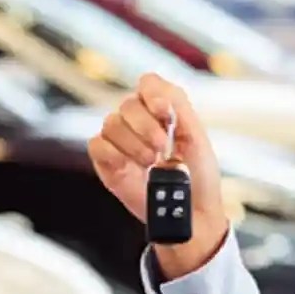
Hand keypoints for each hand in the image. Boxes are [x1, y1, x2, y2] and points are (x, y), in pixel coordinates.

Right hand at [88, 73, 229, 279]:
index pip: (149, 83)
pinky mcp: (106, 160)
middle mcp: (139, 120)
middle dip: (146, 127)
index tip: (165, 113)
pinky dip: (115, 154)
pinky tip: (132, 167)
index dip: (154, 93)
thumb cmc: (197, 175)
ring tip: (151, 163)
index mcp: (162, 110)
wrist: (189, 210)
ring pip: (111, 123)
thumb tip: (162, 97)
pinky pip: (97, 145)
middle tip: (162, 149)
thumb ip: (180, 110)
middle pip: (128, 104)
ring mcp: (120, 139)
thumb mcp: (197, 138)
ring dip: (134, 144)